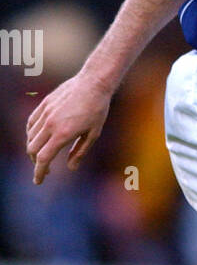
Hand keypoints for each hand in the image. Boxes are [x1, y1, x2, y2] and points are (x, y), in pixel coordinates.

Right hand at [25, 70, 112, 184]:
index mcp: (63, 134)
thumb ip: (80, 152)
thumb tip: (70, 168)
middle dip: (36, 163)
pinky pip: (31, 123)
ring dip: (34, 149)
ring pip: (30, 137)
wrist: (93, 83)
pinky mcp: (44, 104)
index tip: (38, 181)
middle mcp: (50, 124)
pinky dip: (31, 133)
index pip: (43, 159)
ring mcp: (45, 113)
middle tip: (46, 170)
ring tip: (44, 154)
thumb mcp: (93, 134)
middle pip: (33, 149)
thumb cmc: (97, 109)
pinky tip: (38, 138)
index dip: (38, 172)